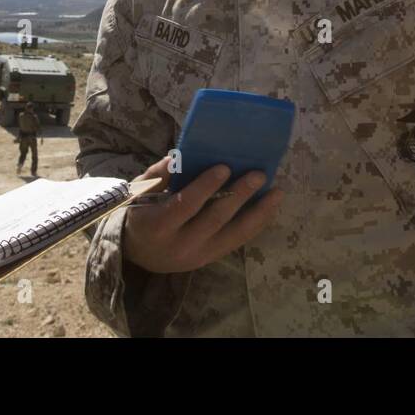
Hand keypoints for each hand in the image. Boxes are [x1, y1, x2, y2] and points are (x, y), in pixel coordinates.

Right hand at [121, 156, 283, 273]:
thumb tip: (181, 155)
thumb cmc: (139, 213)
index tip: (224, 167)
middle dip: (239, 195)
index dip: (205, 187)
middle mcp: (179, 245)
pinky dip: (256, 224)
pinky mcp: (210, 259)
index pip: (185, 206)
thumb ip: (159, 174)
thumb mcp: (140, 191)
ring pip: (233, 235)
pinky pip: (237, 241)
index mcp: (157, 226)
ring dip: (257, 212)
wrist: (136, 253)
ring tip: (277, 192)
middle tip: (258, 174)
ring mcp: (197, 256)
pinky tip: (269, 207)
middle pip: (214, 219)